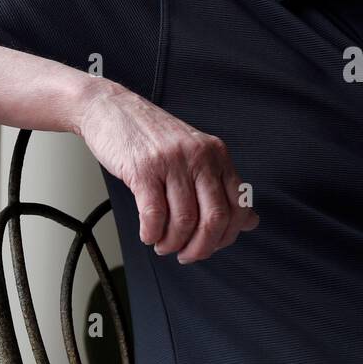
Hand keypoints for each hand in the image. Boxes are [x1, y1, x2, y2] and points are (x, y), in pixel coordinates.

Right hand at [75, 81, 258, 262]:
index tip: (212, 245)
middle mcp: (200, 156)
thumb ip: (221, 186)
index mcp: (217, 155)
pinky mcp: (143, 169)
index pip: (238, 205)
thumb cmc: (153, 136)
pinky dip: (152, 233)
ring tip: (163, 245)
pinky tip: (148, 234)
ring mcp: (172, 161)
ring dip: (173, 243)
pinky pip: (154, 214)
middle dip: (201, 247)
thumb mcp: (196, 154)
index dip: (227, 235)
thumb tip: (250, 221)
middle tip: (187, 255)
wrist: (112, 108)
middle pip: (214, 218)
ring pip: (184, 220)